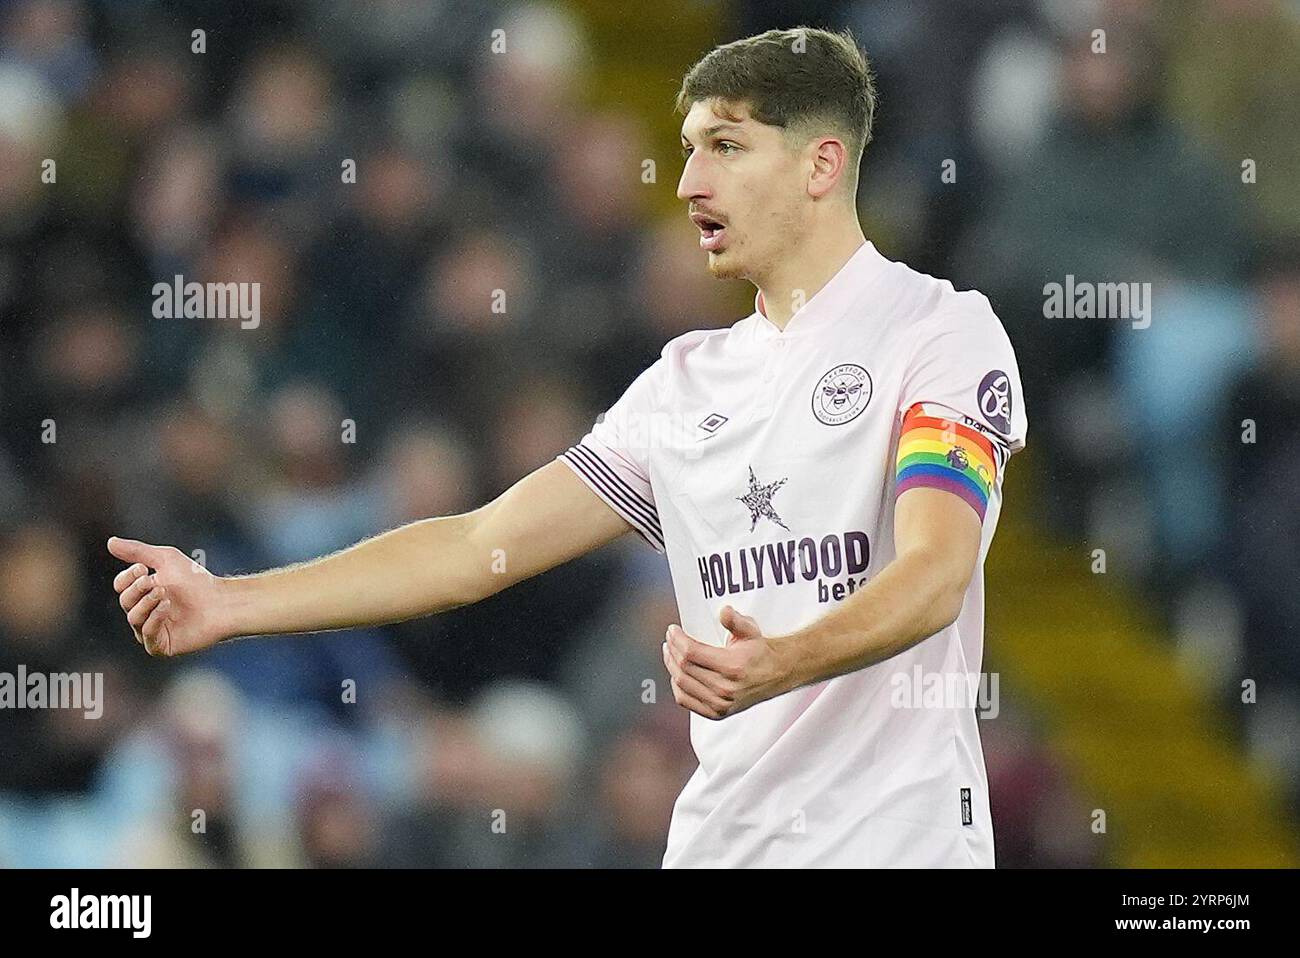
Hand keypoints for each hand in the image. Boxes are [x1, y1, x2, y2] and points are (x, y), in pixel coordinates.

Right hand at [108, 537, 230, 656]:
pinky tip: (167, 608)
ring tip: (164, 594)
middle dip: (138, 590)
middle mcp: (145, 611)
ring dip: (147, 603)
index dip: (128, 577)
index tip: (144, 568)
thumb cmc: (196, 580)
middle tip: (156, 583)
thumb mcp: (165, 559)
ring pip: (133, 618)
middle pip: (125, 601)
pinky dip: (153, 620)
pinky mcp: (161, 645)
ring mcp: (152, 630)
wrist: (220, 601)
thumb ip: (138, 551)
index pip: (120, 586)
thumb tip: (110, 541)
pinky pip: (146, 636)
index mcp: (143, 592)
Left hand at [661, 604, 793, 719]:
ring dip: (671, 666)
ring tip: (669, 652)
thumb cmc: (761, 651)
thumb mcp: (750, 630)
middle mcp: (725, 688)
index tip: (672, 630)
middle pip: (683, 667)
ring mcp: (720, 703)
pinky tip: (676, 674)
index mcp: (732, 667)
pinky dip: (677, 686)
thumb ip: (735, 621)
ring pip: (682, 684)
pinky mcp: (717, 712)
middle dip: (672, 649)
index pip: (691, 653)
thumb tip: (723, 612)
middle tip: (670, 638)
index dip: (677, 639)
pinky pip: (685, 700)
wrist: (778, 673)